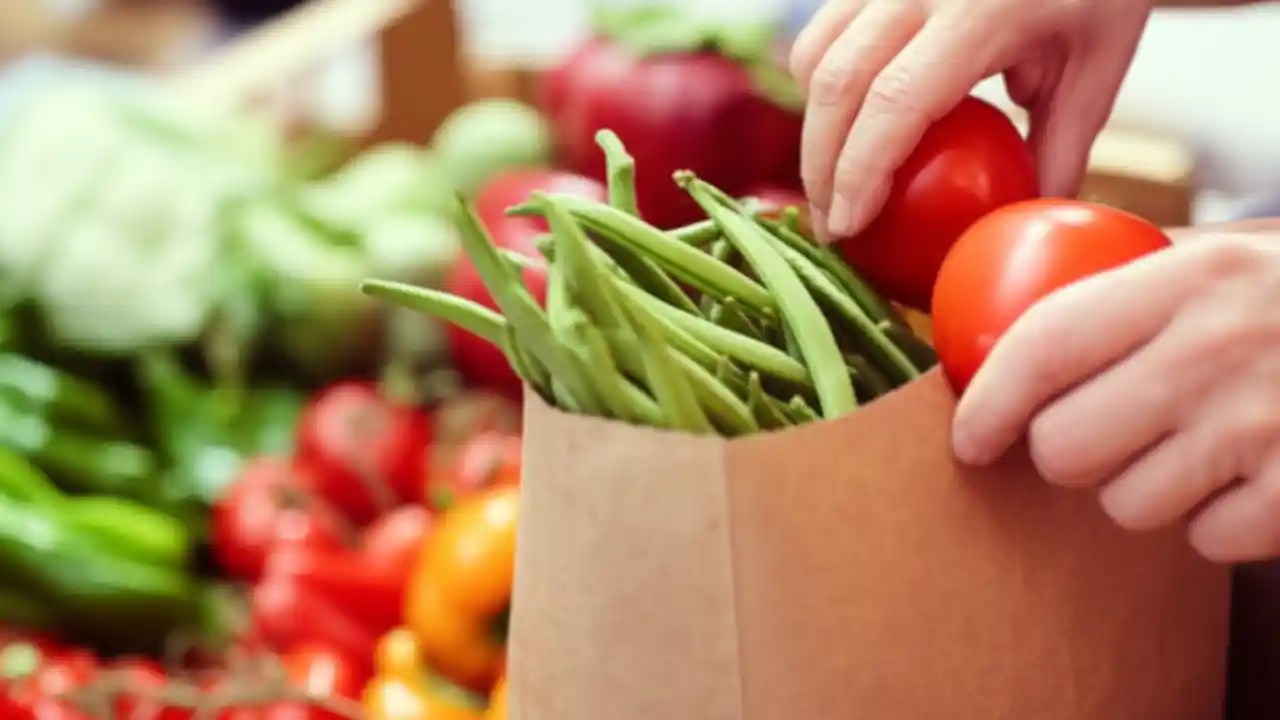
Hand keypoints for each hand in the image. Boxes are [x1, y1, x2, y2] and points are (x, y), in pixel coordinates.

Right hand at [790, 0, 1150, 239]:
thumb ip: (1060, 149)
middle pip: (838, 85)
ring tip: (831, 183)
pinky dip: (819, 87)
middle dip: (820, 167)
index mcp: (980, 11)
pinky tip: (843, 126)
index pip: (895, 101)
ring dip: (813, 128)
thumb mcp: (1096, 68)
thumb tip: (1022, 223)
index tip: (848, 226)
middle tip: (829, 228)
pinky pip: (822, 33)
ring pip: (814, 56)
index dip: (860, 172)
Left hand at [951, 231, 1279, 562]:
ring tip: (1192, 444)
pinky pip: (1207, 540)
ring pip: (1127, 505)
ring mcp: (1269, 426)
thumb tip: (1006, 315)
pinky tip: (1247, 473)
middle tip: (1098, 434)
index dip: (987, 402)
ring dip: (1143, 488)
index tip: (968, 439)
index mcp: (1192, 278)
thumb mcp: (1225, 256)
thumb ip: (1127, 279)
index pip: (1044, 348)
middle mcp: (1224, 348)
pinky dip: (1216, 521)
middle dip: (1068, 453)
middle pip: (1067, 447)